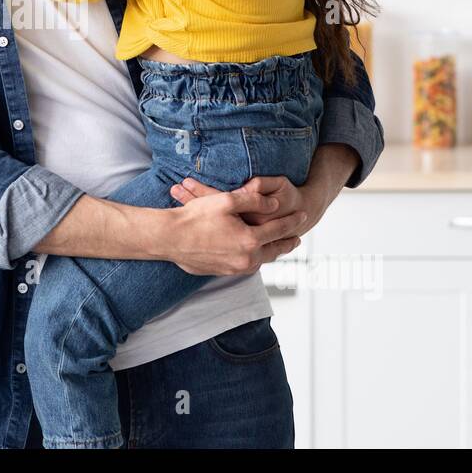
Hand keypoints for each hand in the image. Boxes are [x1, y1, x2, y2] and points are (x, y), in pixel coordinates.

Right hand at [161, 182, 305, 275]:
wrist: (169, 238)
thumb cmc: (195, 217)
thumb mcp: (227, 201)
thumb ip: (254, 200)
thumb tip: (274, 203)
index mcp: (250, 240)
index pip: (278, 230)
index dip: (292, 221)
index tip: (303, 216)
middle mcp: (245, 259)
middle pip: (274, 250)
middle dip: (287, 243)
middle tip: (297, 238)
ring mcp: (233, 268)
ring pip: (260, 260)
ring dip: (271, 252)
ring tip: (277, 245)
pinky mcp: (222, 272)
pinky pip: (245, 265)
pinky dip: (254, 258)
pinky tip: (252, 253)